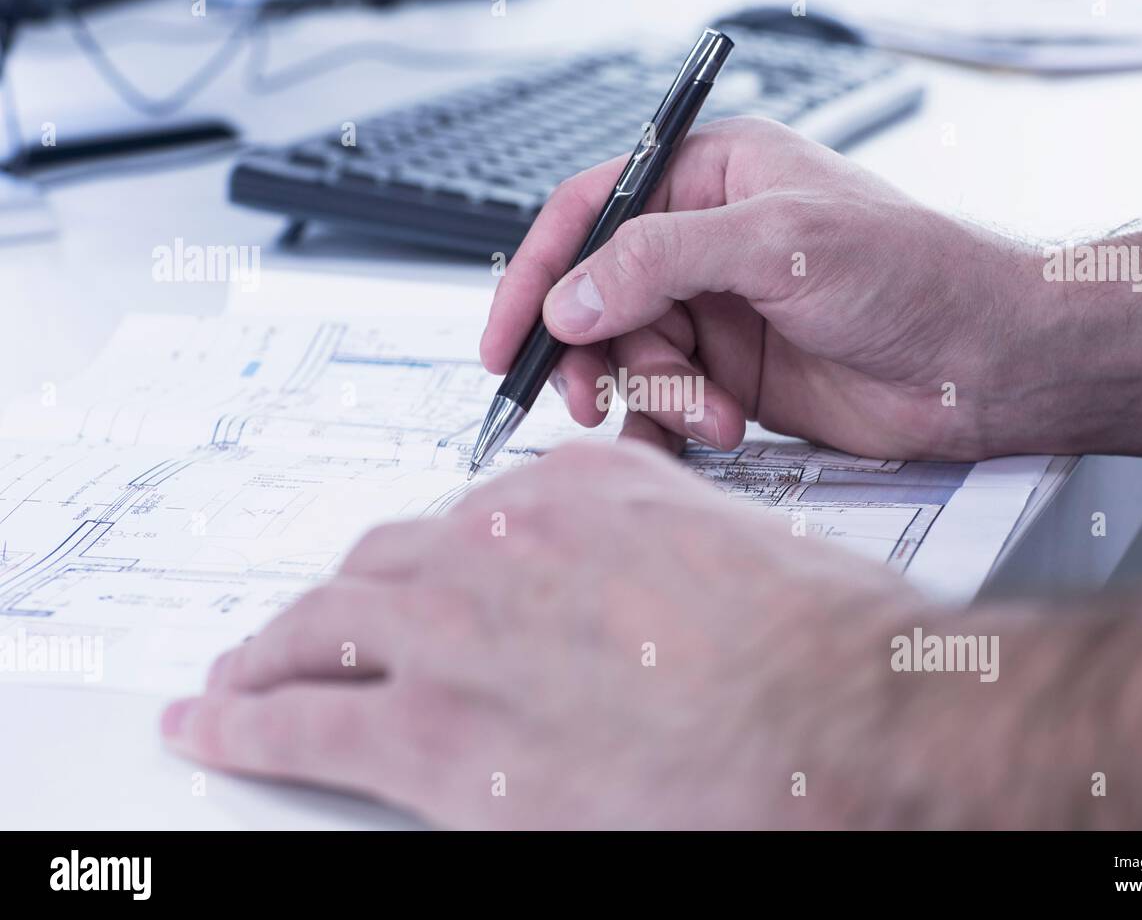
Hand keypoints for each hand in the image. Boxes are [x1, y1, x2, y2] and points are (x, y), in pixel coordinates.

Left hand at [161, 441, 919, 828]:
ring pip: (320, 628)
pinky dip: (243, 722)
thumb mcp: (734, 548)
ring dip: (268, 653)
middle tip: (306, 627)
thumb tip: (650, 567)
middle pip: (377, 565)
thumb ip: (662, 542)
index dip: (421, 560)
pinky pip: (302, 721)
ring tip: (236, 676)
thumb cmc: (814, 640)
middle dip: (335, 600)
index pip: (461, 519)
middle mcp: (497, 544)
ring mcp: (456, 631)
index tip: (404, 584)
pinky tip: (214, 727)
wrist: (841, 714)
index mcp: (573, 494)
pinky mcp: (437, 733)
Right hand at [480, 116, 1035, 460]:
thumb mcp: (781, 245)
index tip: (508, 340)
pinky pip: (666, 403)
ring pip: (629, 358)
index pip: (590, 214)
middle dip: (599, 354)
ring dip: (655, 395)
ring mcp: (718, 314)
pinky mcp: (735, 377)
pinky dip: (673, 425)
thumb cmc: (915, 274)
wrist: (989, 363)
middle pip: (598, 298)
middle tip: (596, 398)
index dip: (538, 275)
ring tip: (714, 416)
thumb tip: (569, 297)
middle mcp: (704, 244)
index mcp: (710, 178)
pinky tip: (715, 433)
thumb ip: (661, 261)